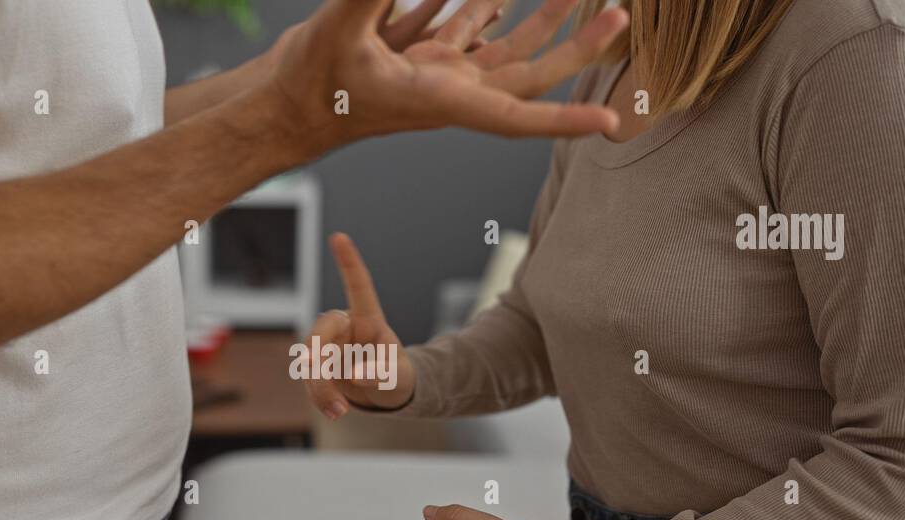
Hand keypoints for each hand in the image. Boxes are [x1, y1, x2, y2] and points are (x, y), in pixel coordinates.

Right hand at [265, 0, 628, 154]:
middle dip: (577, 46)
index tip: (610, 122)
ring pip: (508, 50)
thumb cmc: (307, 85)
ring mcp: (441, 75)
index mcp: (439, 100)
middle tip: (621, 12)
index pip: (514, 115)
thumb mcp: (337, 27)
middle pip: (529, 75)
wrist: (284, 107)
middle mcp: (451, 91)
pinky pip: (473, 32)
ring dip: (546, 23)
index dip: (564, 120)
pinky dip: (493, 11)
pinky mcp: (425, 60)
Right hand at [303, 233, 414, 417]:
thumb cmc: (397, 377)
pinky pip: (311, 380)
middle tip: (318, 373)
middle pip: (321, 331)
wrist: (385, 393)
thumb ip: (381, 372)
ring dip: (319, 386)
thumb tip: (356, 372)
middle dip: (318, 354)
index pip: (358, 287)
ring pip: (312, 361)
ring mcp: (329, 347)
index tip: (339, 236)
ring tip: (340, 411)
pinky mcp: (319, 366)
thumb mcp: (398, 377)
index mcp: (369, 320)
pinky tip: (335, 410)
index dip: (348, 262)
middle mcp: (344, 328)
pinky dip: (319, 397)